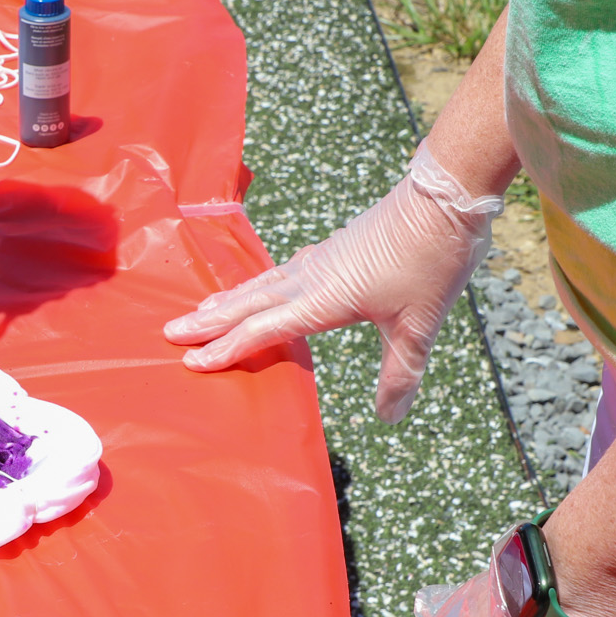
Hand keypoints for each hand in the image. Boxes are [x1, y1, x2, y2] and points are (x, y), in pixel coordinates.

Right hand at [164, 142, 501, 422]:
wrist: (445, 197)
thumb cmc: (431, 259)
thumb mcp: (419, 324)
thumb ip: (400, 372)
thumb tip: (389, 418)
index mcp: (322, 299)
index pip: (260, 330)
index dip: (224, 349)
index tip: (190, 362)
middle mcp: (311, 277)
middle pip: (247, 302)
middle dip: (208, 320)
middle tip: (170, 332)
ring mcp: (320, 259)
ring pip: (261, 283)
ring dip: (228, 299)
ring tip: (201, 308)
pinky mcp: (334, 249)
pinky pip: (281, 270)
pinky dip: (259, 282)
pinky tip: (264, 282)